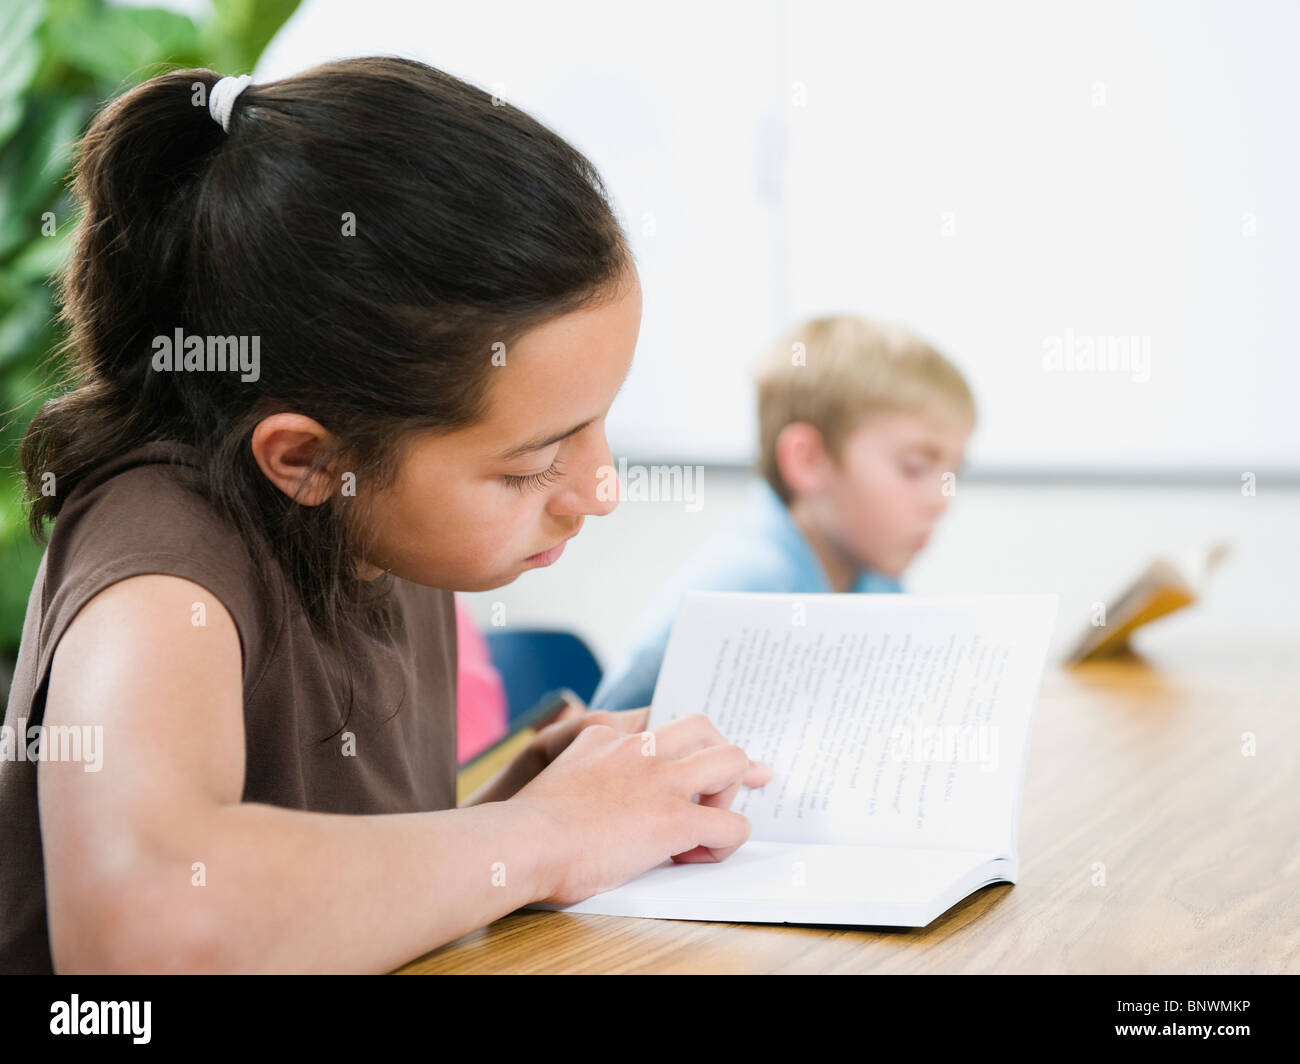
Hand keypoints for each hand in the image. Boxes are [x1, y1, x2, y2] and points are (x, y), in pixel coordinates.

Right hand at [513, 712, 774, 905]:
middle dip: (714, 762)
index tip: (689, 771)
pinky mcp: (675, 819)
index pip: (664, 722)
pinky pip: (732, 825)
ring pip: (734, 761)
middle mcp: (642, 748)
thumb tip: (600, 792)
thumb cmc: (530, 824)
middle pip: (706, 728)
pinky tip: (693, 857)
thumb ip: (586, 765)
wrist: (523, 843)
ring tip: (702, 825)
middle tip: (701, 799)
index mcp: (609, 735)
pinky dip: (724, 844)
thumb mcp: (560, 768)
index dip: (683, 750)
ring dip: (727, 795)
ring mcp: (662, 780)